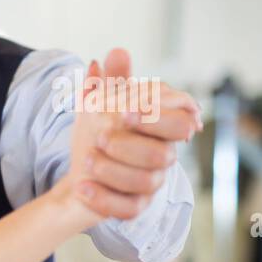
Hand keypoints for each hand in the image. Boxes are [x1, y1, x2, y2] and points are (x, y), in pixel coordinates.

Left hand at [59, 48, 200, 224]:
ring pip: (146, 182)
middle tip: (101, 137)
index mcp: (160, 130)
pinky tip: (82, 187)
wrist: (80, 173)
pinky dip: (103, 198)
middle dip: (131, 145)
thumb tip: (115, 53)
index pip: (181, 121)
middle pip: (163, 155)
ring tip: (87, 161)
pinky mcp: (134, 207)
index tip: (125, 111)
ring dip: (112, 170)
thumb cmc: (98, 134)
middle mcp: (162, 157)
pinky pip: (128, 208)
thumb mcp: (98, 104)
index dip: (157, 116)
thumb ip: (111, 81)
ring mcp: (151, 184)